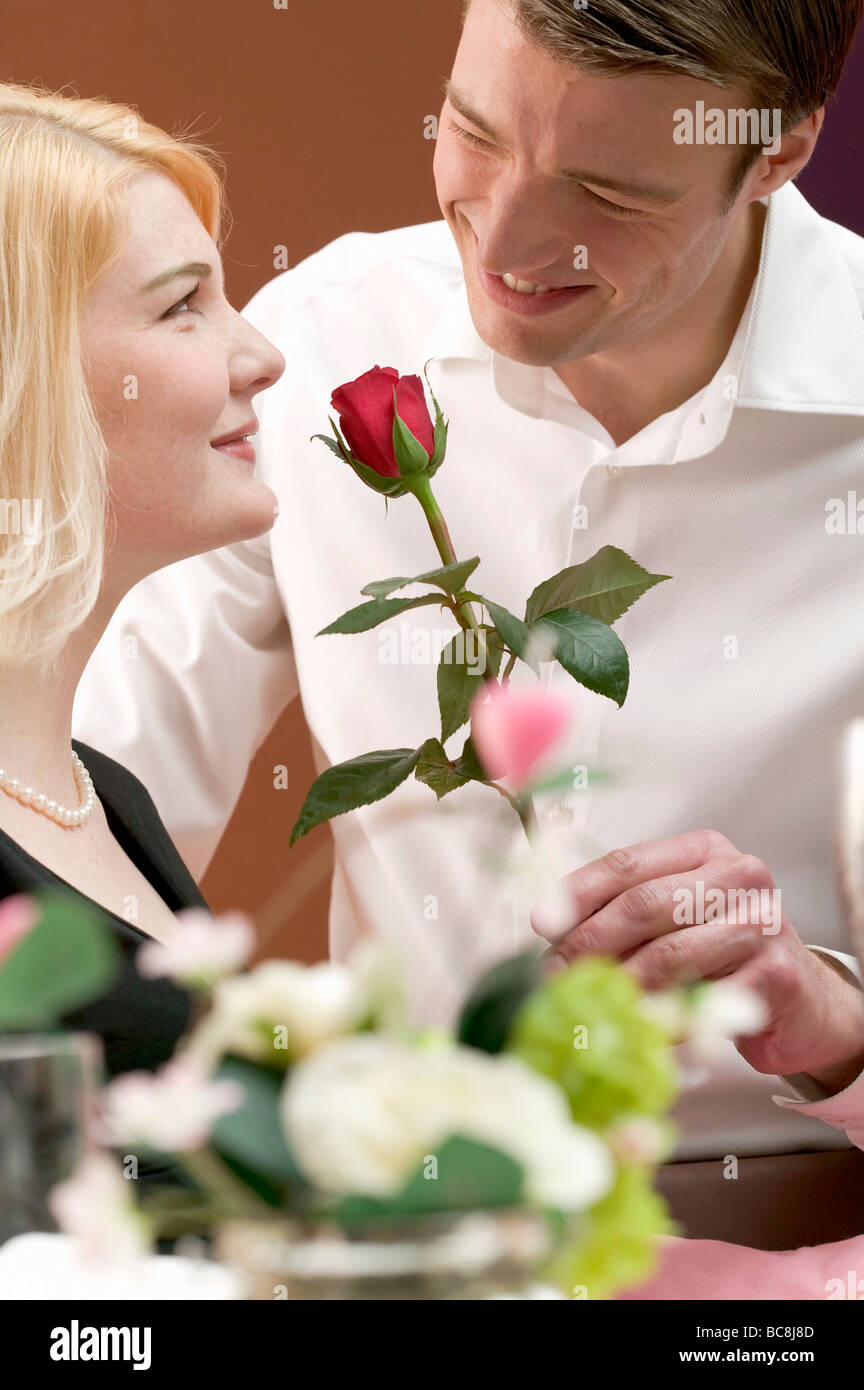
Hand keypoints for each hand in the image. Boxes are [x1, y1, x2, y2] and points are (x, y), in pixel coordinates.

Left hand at [537, 829, 863, 1086]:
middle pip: (644, 904)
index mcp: (704, 850)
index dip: (578, 892)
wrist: (800, 1000)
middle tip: (554, 977)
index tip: (541, 921)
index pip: (629, 863)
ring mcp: (761, 921)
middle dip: (590, 943)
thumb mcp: (677, 918)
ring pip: (668, 955)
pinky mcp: (775, 973)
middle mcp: (737, 875)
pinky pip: (702, 1004)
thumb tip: (551, 930)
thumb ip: (624, 913)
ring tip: (585, 1010)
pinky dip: (663, 1026)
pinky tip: (635, 1043)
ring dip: (618, 988)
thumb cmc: (724, 953)